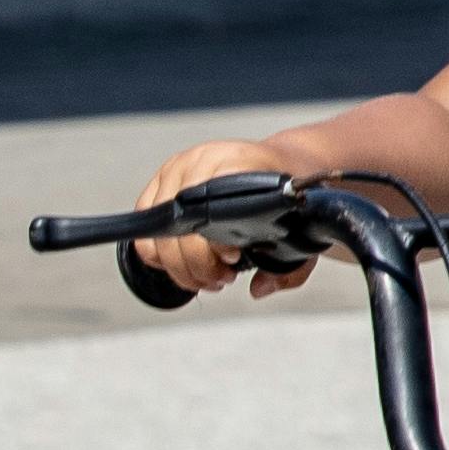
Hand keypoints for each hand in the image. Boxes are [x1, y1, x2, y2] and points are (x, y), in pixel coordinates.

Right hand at [129, 138, 309, 296]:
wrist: (278, 168)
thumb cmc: (287, 202)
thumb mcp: (303, 234)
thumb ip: (290, 270)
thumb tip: (258, 289)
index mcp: (237, 163)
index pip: (206, 209)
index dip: (212, 246)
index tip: (233, 261)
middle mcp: (200, 160)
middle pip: (177, 228)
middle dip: (197, 266)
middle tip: (222, 278)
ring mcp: (176, 169)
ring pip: (156, 234)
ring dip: (178, 265)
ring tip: (208, 273)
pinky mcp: (160, 181)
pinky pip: (145, 227)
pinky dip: (160, 253)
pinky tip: (188, 259)